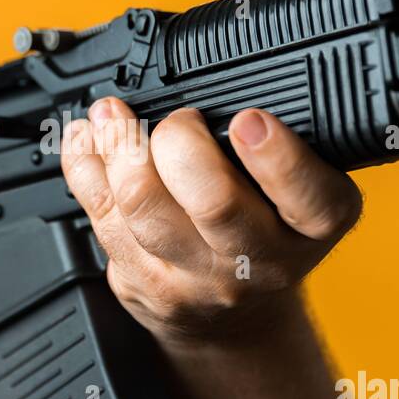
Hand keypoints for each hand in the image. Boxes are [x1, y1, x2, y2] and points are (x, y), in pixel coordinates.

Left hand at [60, 98, 361, 349]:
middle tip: (177, 119)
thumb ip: (278, 144)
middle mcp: (259, 261)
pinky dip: (86, 166)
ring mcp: (196, 280)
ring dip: (119, 146)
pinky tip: (88, 140)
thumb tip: (219, 77)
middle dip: (181, 142)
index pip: (310, 198)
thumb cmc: (264, 233)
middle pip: (214, 202)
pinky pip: (102, 218)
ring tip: (112, 114)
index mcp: (312, 228)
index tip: (249, 120)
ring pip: (144, 208)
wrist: (233, 320)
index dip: (279, 158)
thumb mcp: (298, 194)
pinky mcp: (143, 285)